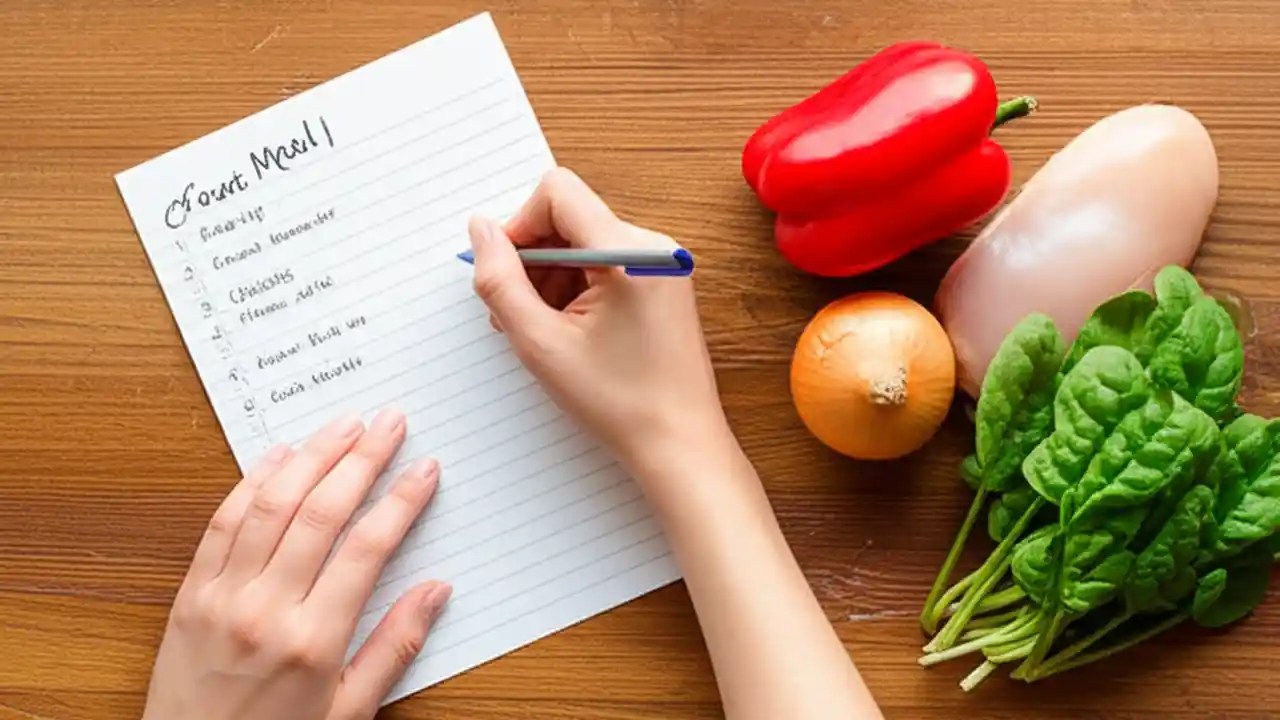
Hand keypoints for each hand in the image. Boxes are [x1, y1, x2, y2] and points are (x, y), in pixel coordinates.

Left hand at [142, 409, 449, 719]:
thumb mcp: (347, 712)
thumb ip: (394, 648)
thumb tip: (436, 591)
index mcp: (314, 641)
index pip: (368, 547)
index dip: (401, 500)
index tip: (424, 468)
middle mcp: (266, 609)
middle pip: (322, 512)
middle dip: (362, 458)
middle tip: (390, 423)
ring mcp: (222, 596)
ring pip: (272, 504)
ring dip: (312, 456)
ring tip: (344, 424)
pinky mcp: (189, 594)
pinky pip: (222, 523)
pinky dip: (252, 482)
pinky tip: (279, 456)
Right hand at [467, 168, 726, 480]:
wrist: (680, 445)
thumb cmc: (620, 403)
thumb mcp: (540, 342)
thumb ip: (500, 281)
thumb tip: (480, 232)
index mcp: (629, 251)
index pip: (557, 192)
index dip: (518, 225)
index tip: (502, 271)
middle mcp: (652, 246)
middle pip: (570, 217)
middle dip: (532, 260)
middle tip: (514, 314)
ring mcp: (662, 264)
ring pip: (584, 242)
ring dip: (551, 279)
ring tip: (542, 332)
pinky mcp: (663, 283)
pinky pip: (606, 264)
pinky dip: (577, 289)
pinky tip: (568, 332)